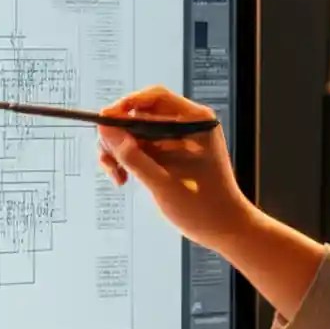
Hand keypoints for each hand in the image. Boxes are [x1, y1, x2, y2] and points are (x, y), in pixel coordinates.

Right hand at [97, 85, 253, 251]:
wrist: (224, 230)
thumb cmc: (207, 208)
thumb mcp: (164, 184)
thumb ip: (133, 157)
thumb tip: (107, 131)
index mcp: (195, 122)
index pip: (155, 98)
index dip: (126, 106)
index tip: (105, 120)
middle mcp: (184, 126)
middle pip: (139, 115)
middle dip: (118, 135)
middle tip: (107, 157)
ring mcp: (174, 141)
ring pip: (134, 133)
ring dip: (119, 151)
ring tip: (116, 174)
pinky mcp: (166, 155)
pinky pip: (138, 148)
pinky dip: (126, 161)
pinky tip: (123, 178)